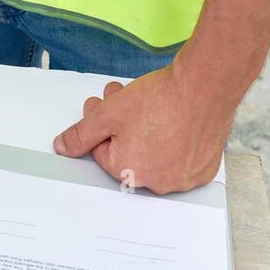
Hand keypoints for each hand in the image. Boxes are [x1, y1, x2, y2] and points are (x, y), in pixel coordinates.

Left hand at [52, 62, 234, 193]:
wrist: (206, 86)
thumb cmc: (162, 100)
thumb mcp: (106, 114)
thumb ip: (80, 134)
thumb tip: (63, 147)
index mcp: (129, 173)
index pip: (102, 151)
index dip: (100, 125)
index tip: (103, 106)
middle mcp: (158, 182)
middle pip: (128, 152)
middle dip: (120, 125)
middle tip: (123, 99)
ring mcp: (184, 177)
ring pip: (155, 154)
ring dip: (146, 131)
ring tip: (151, 105)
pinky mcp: (204, 167)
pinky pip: (181, 157)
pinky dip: (174, 140)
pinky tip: (175, 120)